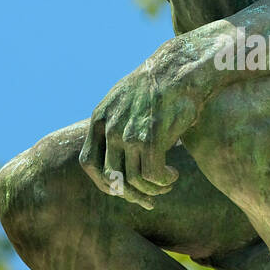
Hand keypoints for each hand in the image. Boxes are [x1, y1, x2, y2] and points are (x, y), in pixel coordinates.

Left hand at [79, 46, 207, 206]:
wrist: (181, 69)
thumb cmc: (159, 87)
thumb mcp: (126, 100)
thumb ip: (116, 123)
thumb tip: (117, 153)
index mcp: (100, 118)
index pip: (88, 162)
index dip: (103, 181)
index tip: (121, 188)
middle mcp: (110, 127)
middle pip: (110, 177)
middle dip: (129, 195)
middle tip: (147, 201)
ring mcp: (129, 133)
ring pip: (134, 181)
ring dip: (152, 190)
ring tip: (166, 185)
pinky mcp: (151, 138)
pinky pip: (152, 176)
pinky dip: (163, 182)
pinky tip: (172, 175)